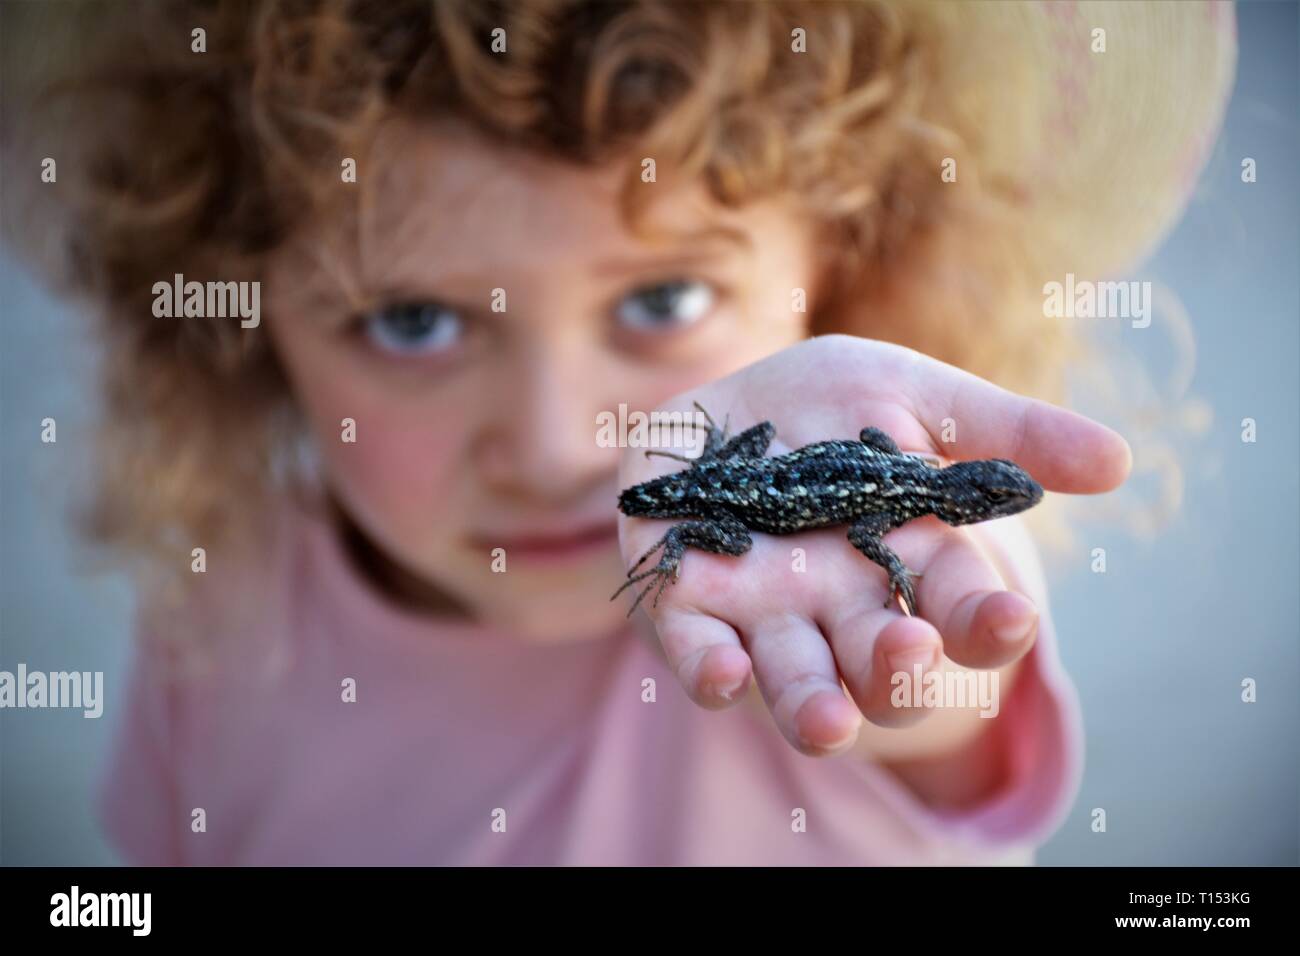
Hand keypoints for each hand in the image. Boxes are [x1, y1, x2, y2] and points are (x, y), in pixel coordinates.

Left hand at [614, 335, 1129, 755]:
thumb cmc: (829, 407)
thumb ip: (1006, 430)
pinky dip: (712, 668)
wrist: (718, 410)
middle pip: (882, 660)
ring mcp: (765, 611)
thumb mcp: (916, 396)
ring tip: (829, 723)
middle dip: (897, 667)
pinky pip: (698, 650)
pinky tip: (725, 674)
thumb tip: (1117, 460)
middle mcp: (842, 603)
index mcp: (908, 558)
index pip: (960, 605)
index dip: (986, 621)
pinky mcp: (688, 604)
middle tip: (908, 652)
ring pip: (797, 677)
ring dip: (813, 703)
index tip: (1011, 621)